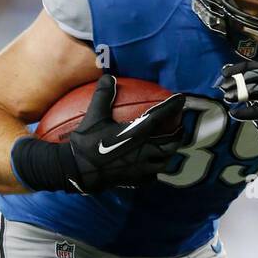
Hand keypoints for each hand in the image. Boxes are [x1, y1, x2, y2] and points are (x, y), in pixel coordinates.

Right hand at [66, 74, 185, 192]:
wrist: (77, 171)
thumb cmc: (86, 143)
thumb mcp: (93, 116)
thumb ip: (103, 95)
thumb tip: (109, 77)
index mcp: (136, 134)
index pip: (160, 117)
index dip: (172, 107)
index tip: (181, 100)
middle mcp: (143, 152)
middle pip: (170, 144)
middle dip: (178, 135)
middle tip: (179, 128)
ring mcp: (141, 169)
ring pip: (165, 162)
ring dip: (169, 153)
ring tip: (169, 147)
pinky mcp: (135, 181)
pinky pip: (153, 177)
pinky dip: (156, 170)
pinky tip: (152, 166)